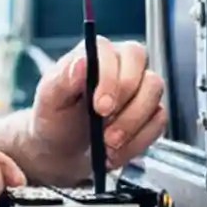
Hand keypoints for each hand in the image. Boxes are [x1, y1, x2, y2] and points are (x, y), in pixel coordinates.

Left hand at [28, 38, 166, 183]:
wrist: (62, 148)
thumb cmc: (55, 117)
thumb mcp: (49, 99)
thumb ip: (62, 79)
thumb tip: (81, 62)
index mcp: (98, 54)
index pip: (116, 56)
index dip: (111, 81)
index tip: (100, 108)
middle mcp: (125, 66)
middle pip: (146, 75)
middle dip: (128, 109)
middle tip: (107, 132)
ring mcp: (141, 89)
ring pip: (155, 99)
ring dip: (132, 126)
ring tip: (107, 144)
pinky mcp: (151, 113)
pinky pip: (158, 123)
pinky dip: (137, 142)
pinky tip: (115, 151)